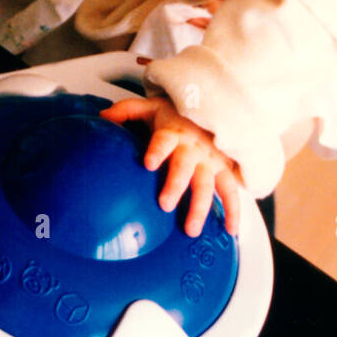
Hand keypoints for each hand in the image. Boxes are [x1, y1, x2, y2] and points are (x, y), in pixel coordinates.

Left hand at [100, 95, 240, 237]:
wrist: (209, 110)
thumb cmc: (175, 114)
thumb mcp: (151, 107)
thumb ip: (127, 110)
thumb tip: (102, 117)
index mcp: (173, 132)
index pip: (163, 140)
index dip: (157, 150)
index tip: (148, 163)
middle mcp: (193, 147)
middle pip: (185, 167)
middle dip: (175, 185)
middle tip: (164, 204)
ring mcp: (210, 161)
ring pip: (208, 185)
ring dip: (201, 207)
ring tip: (190, 229)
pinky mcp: (224, 170)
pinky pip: (231, 191)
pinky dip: (234, 210)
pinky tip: (230, 230)